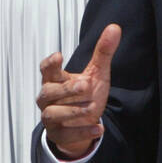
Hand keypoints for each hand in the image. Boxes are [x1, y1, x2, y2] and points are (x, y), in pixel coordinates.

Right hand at [37, 24, 120, 160]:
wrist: (82, 123)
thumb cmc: (85, 94)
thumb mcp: (96, 73)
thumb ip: (103, 52)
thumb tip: (115, 27)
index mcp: (55, 80)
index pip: (46, 70)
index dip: (50, 64)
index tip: (59, 56)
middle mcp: (48, 98)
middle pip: (48, 91)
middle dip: (66, 89)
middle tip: (84, 85)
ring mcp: (51, 117)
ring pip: (52, 114)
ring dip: (72, 111)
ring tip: (92, 108)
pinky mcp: (58, 134)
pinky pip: (66, 135)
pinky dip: (83, 132)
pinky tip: (99, 128)